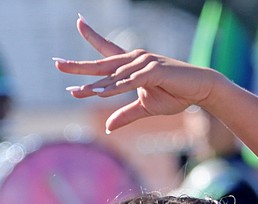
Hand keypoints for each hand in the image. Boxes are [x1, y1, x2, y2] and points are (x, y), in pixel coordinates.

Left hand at [57, 17, 226, 132]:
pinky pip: (130, 82)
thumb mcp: (146, 108)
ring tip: (77, 92)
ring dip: (95, 86)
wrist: (200, 90)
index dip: (92, 37)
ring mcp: (144, 64)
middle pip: (102, 63)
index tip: (79, 23)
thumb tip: (107, 127)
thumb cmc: (175, 94)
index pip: (107, 50)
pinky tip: (101, 94)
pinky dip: (115, 88)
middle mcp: (135, 60)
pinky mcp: (154, 71)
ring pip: (114, 76)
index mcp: (131, 65)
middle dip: (79, 66)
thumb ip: (126, 115)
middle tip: (57, 64)